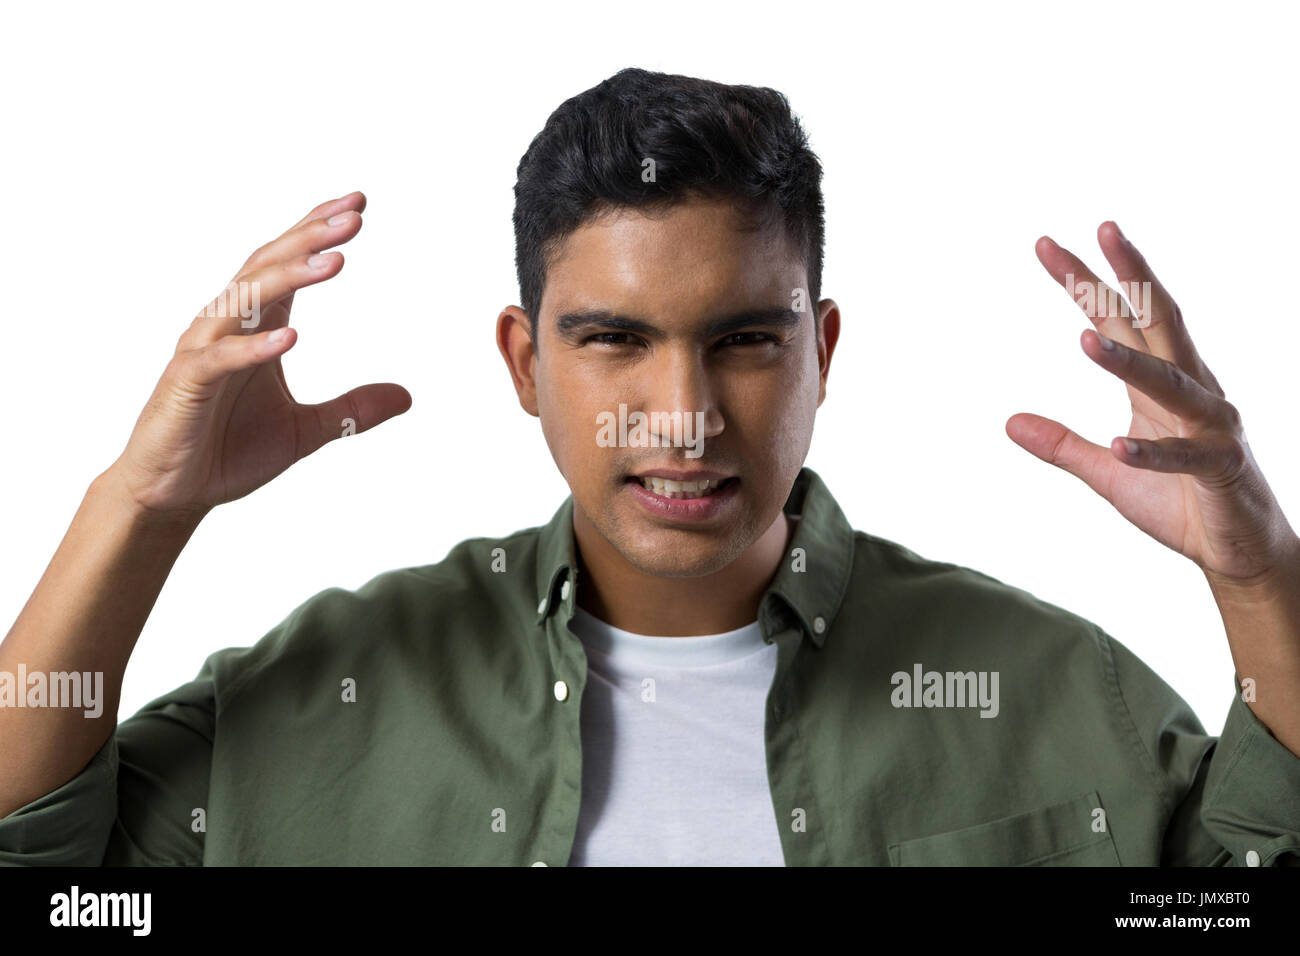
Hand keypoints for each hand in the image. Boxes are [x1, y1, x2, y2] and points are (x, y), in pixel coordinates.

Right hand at [109, 191, 410, 520]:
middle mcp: (227, 326)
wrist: (173, 495)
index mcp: (256, 327)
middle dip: (311, 239)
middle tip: (354, 217)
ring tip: (335, 262)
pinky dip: (254, 347)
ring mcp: (202, 352)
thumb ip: (353, 410)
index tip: (358, 204)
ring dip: (290, 278)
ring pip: (245, 301)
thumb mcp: (307, 431)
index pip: (286, 265)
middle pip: (268, 268)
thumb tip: (407, 396)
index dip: (316, 233)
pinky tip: (290, 337)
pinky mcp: (185, 386)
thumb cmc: (229, 451)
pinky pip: (220, 359)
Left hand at [1005, 221, 1298, 586]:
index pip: (1118, 319)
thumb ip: (1061, 445)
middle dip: (1131, 274)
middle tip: (1103, 228)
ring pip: (1169, 381)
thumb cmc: (1177, 502)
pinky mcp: (1221, 467)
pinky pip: (1185, 455)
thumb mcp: (1106, 472)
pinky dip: (1151, 451)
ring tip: (1083, 339)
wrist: (1236, 551)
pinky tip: (1119, 445)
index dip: (1083, 282)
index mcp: (1158, 382)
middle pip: (1157, 320)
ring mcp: (1210, 426)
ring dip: (1124, 362)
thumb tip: (1008, 421)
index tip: (1045, 245)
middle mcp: (1190, 389)